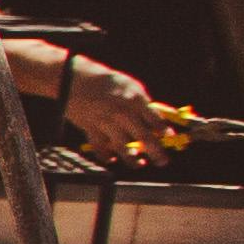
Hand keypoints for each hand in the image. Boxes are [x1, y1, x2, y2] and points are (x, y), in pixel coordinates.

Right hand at [61, 58, 186, 168]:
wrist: (75, 78)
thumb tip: (160, 118)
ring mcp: (106, 121)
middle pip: (143, 136)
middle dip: (155, 151)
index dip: (163, 130)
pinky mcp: (91, 128)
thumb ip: (143, 102)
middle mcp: (122, 111)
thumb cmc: (106, 82)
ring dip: (132, 159)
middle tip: (163, 161)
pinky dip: (106, 156)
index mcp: (134, 98)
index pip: (154, 118)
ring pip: (122, 147)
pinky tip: (113, 159)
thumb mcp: (129, 86)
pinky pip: (100, 148)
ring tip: (140, 164)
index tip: (168, 136)